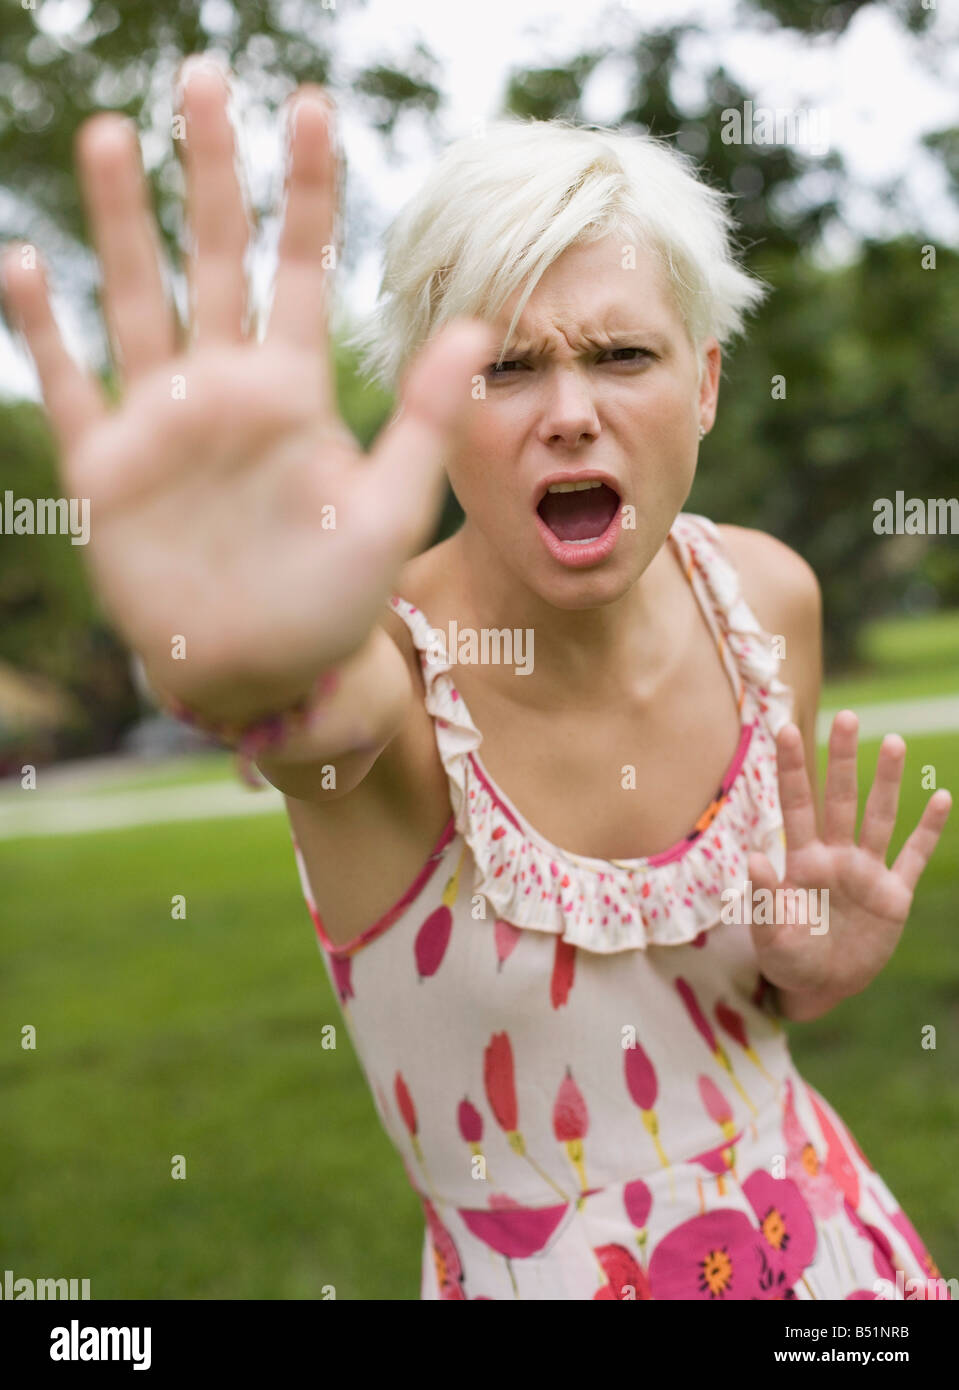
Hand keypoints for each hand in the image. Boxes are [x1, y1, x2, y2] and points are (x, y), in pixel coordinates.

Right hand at [1, 58, 493, 721]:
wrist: (266, 672)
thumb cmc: (334, 599)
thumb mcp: (389, 510)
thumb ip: (425, 420)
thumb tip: (478, 324)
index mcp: (294, 391)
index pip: (299, 270)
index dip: (306, 191)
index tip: (313, 107)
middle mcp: (225, 391)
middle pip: (213, 260)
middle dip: (210, 173)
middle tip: (205, 77)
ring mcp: (162, 426)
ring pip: (138, 303)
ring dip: (124, 224)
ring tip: (114, 134)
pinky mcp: (108, 472)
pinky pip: (71, 389)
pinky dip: (46, 333)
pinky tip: (23, 264)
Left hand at [746, 711, 950, 1010]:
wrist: (818, 987)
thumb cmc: (785, 958)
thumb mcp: (770, 935)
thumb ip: (763, 899)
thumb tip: (755, 858)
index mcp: (801, 862)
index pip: (795, 805)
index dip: (791, 768)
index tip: (784, 728)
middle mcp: (834, 857)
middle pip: (839, 799)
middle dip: (842, 760)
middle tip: (848, 716)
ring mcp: (866, 872)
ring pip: (878, 818)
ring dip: (887, 782)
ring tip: (893, 742)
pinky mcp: (892, 896)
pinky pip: (914, 857)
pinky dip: (928, 831)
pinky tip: (941, 798)